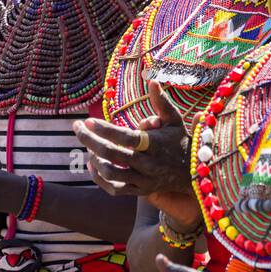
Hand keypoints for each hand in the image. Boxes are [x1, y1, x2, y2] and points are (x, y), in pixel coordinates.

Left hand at [74, 82, 192, 197]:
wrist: (193, 173)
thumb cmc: (179, 140)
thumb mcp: (174, 119)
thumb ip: (161, 102)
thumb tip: (152, 81)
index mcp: (155, 144)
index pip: (126, 137)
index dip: (106, 130)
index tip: (88, 121)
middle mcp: (148, 164)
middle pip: (112, 154)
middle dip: (90, 140)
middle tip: (77, 127)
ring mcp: (143, 180)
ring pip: (110, 173)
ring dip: (94, 159)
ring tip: (87, 145)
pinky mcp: (140, 191)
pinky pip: (114, 188)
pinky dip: (99, 178)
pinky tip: (92, 164)